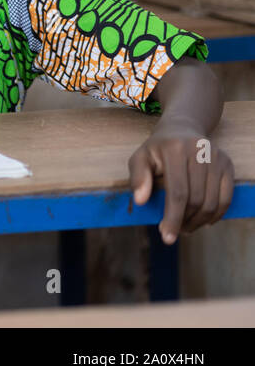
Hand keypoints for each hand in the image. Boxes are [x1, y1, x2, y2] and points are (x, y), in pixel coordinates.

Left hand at [128, 121, 233, 243]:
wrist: (182, 129)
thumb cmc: (157, 149)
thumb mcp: (140, 157)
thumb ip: (137, 177)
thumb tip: (140, 201)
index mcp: (174, 150)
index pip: (177, 192)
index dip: (173, 217)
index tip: (167, 236)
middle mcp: (199, 152)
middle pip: (196, 200)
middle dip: (185, 221)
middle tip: (175, 231)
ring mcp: (217, 158)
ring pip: (212, 202)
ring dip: (199, 221)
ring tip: (186, 227)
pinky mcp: (228, 164)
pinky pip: (226, 198)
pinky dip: (216, 214)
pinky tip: (204, 221)